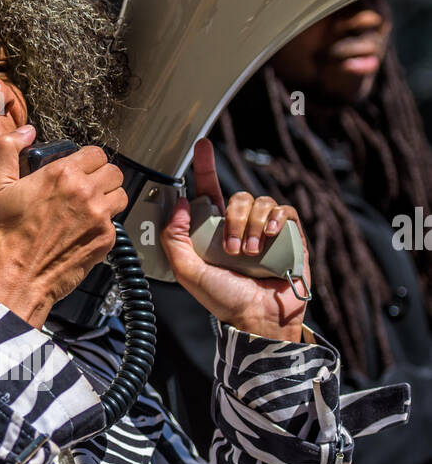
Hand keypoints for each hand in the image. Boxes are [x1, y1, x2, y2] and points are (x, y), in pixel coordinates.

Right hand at [0, 125, 127, 325]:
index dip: (87, 159)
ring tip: (89, 207)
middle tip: (86, 186)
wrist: (17, 280)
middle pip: (114, 171)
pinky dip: (103, 225)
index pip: (96, 152)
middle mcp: (86, 193)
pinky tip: (82, 230)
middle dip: (101, 176)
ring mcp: (99, 218)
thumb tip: (25, 132)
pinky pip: (114, 224)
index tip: (78, 168)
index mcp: (62, 175)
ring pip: (120, 195)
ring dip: (108, 197)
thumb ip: (7, 149)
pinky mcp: (104, 240)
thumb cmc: (6, 239)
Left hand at [159, 139, 311, 342]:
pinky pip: (283, 210)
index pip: (209, 192)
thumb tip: (178, 203)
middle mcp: (240, 227)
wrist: (258, 319)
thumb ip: (175, 239)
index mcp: (215, 232)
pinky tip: (270, 238)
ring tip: (250, 254)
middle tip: (232, 249)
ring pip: (260, 202)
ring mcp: (265, 231)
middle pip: (237, 196)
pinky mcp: (288, 235)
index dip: (205, 167)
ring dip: (252, 226)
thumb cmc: (224, 300)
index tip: (202, 145)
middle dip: (233, 219)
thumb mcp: (188, 272)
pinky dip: (275, 220)